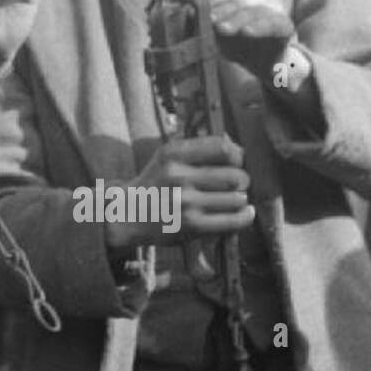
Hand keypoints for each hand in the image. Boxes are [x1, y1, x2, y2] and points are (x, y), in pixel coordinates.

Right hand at [105, 134, 254, 248]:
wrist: (126, 214)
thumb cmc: (155, 184)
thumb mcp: (167, 157)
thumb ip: (198, 149)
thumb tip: (235, 146)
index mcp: (172, 153)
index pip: (222, 148)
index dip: (236, 156)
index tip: (234, 163)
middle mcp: (178, 175)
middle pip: (234, 176)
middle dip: (241, 181)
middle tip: (236, 186)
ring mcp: (185, 201)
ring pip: (236, 199)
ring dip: (240, 200)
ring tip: (233, 201)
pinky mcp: (191, 225)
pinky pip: (232, 220)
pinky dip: (244, 217)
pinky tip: (243, 214)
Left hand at [205, 0, 295, 84]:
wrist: (262, 63)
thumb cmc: (234, 43)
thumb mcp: (213, 34)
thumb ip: (200, 22)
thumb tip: (181, 13)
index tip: (201, 9)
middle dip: (224, 8)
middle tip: (211, 21)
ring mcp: (273, 9)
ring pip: (258, 8)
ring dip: (239, 18)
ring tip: (223, 30)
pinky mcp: (285, 25)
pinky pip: (275, 22)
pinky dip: (260, 26)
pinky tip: (247, 32)